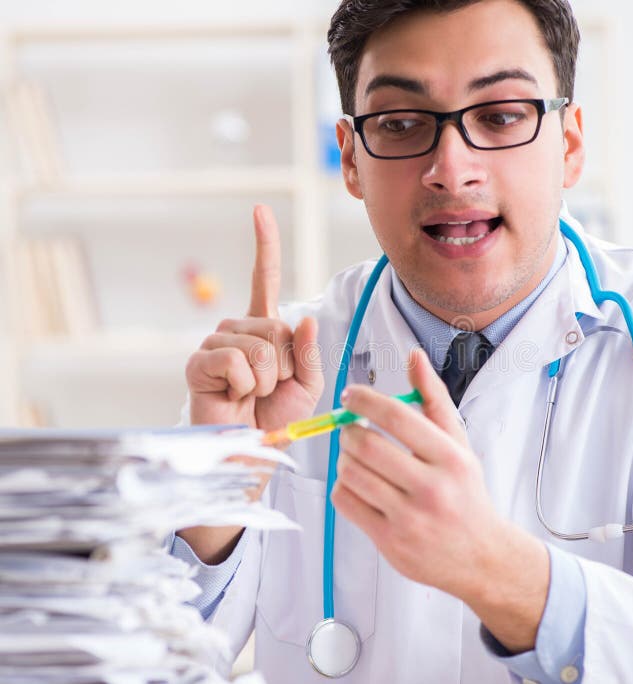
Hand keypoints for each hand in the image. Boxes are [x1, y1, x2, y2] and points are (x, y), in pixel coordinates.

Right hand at [178, 205, 324, 560]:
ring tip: (254, 396)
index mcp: (263, 331)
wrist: (251, 455)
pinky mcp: (198, 365)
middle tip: (271, 390)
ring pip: (258, 344)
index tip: (260, 210)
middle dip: (285, 365)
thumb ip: (308, 352)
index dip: (264, 247)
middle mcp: (236, 332)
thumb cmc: (276, 421)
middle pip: (275, 325)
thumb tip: (304, 317)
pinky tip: (236, 397)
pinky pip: (235, 360)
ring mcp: (214, 346)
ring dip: (267, 378)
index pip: (262, 281)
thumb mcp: (306, 385)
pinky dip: (245, 384)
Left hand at [332, 348, 549, 652]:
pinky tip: (358, 483)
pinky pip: (346, 502)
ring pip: (351, 473)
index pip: (397, 416)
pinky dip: (343, 486)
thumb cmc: (466, 493)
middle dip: (348, 430)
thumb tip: (414, 357)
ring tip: (356, 456)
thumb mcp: (458, 443)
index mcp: (450, 458)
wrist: (480, 555)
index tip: (351, 396)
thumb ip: (434, 399)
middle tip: (349, 428)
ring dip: (344, 458)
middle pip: (366, 445)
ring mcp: (409, 518)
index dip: (365, 400)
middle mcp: (431, 488)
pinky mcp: (389, 541)